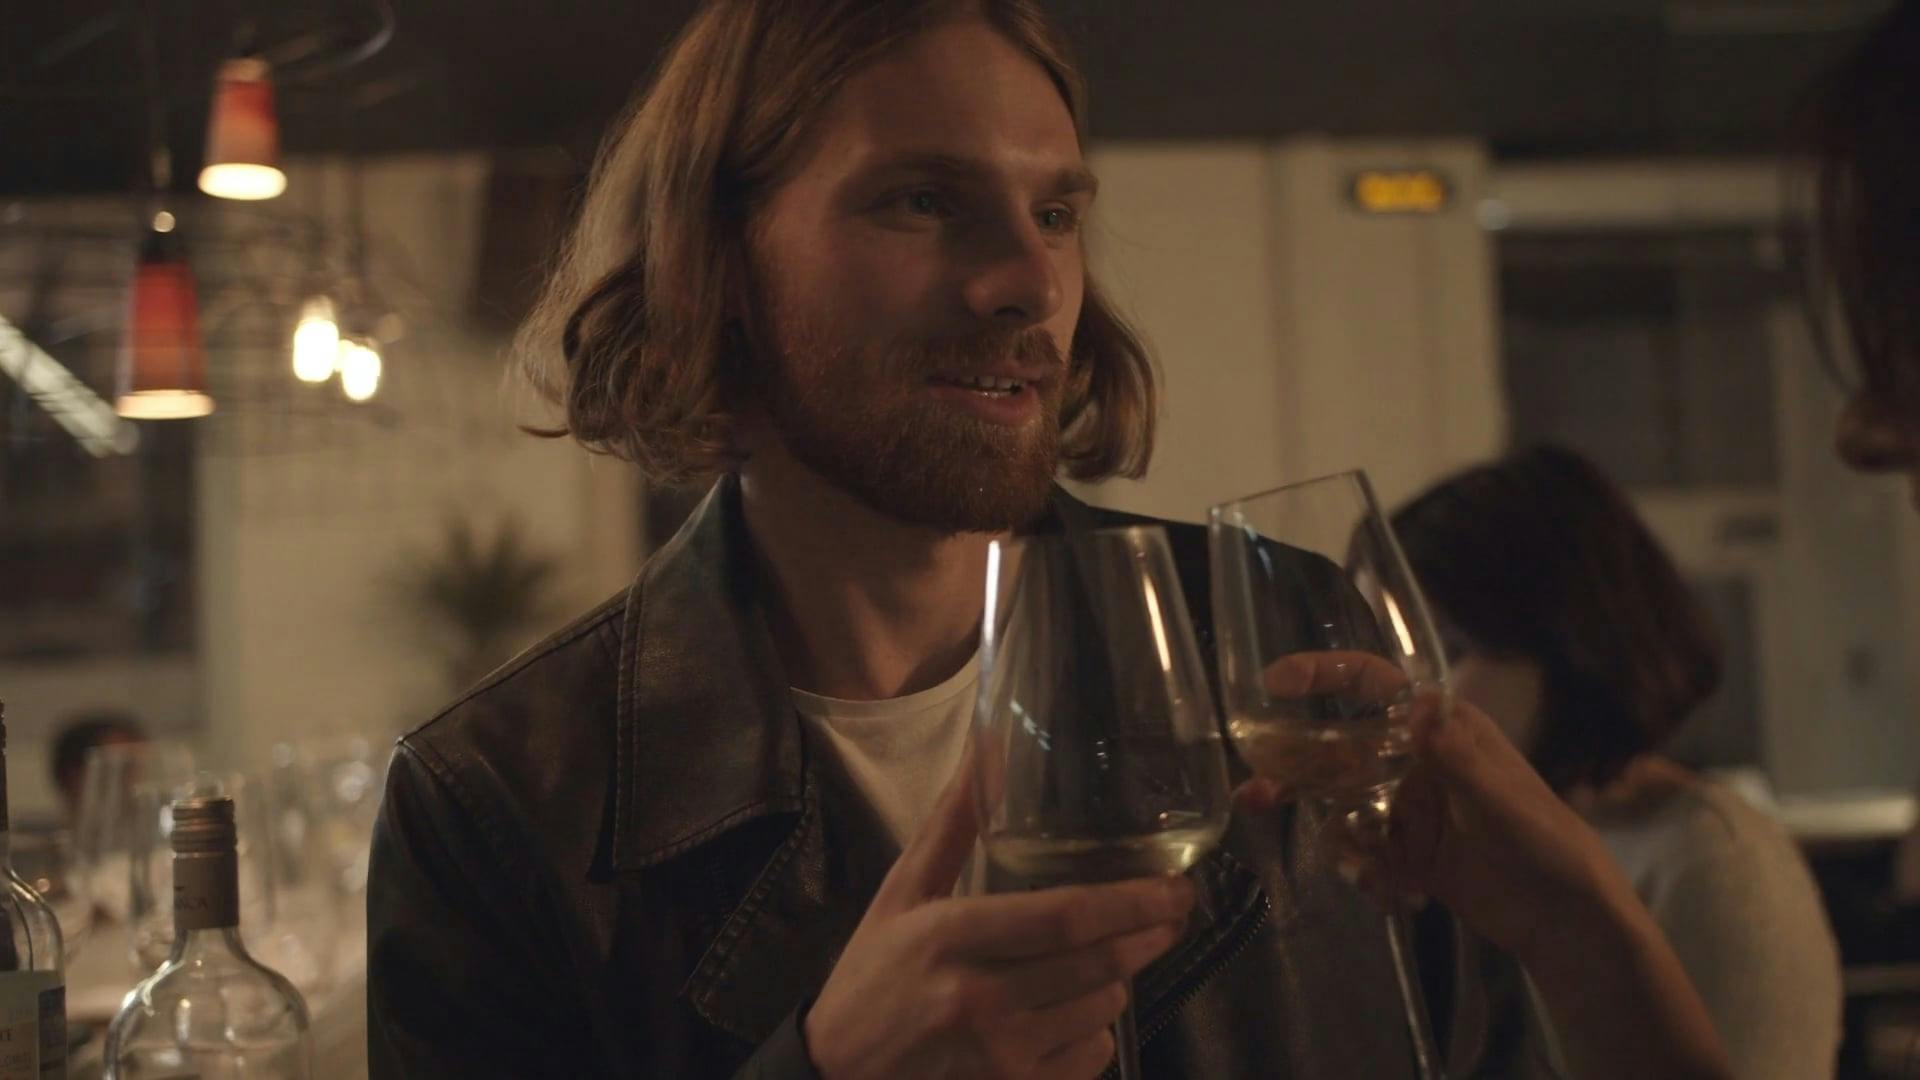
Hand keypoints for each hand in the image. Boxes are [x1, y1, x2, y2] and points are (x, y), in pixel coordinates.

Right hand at [805, 758, 1195, 1079]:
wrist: (838, 1078)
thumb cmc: (870, 980)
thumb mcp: (898, 897)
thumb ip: (949, 827)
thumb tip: (986, 747)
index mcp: (950, 937)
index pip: (1062, 918)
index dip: (1130, 901)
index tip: (1174, 884)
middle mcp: (981, 998)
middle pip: (1097, 962)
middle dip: (1149, 933)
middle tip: (1173, 909)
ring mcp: (1002, 1054)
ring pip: (1102, 1008)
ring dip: (1119, 977)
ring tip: (1112, 955)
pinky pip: (1091, 1057)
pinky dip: (1098, 1029)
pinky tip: (1077, 1009)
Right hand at [1238, 671, 1621, 966]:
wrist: (1564, 917)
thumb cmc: (1544, 840)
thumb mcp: (1500, 797)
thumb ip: (1456, 755)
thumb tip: (1421, 702)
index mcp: (1442, 731)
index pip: (1375, 688)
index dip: (1324, 675)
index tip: (1275, 682)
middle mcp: (1416, 762)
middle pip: (1339, 751)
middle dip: (1296, 770)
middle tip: (1255, 790)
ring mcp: (1408, 809)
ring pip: (1343, 805)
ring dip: (1332, 832)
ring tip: (1352, 865)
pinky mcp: (1406, 853)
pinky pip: (1362, 851)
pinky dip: (1366, 871)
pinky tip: (1398, 893)